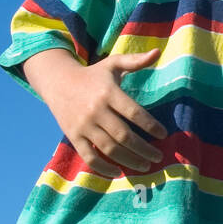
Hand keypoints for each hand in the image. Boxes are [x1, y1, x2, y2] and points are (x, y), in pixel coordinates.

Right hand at [43, 48, 169, 177]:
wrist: (58, 83)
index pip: (134, 113)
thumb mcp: (113, 64)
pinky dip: (103, 168)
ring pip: (108, 149)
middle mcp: (96, 110)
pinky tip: (118, 172)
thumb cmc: (93, 75)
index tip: (164, 135)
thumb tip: (157, 52)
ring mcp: (83, 125)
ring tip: (145, 166)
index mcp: (108, 93)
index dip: (151, 126)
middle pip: (123, 135)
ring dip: (129, 160)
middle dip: (143, 149)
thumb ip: (136, 61)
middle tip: (158, 157)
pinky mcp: (73, 136)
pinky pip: (88, 156)